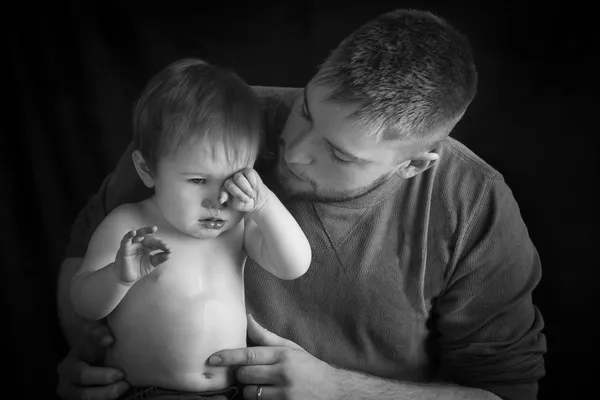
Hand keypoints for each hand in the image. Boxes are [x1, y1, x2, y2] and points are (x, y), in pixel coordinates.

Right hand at [56, 320, 129, 399]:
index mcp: (77, 348)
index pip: (86, 338)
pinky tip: (117, 397)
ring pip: (82, 394)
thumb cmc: (104, 354)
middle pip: (81, 373)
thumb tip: (117, 293)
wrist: (94, 378)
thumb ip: (108, 322)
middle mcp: (67, 369)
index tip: (110, 339)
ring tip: (124, 387)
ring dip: (104, 393)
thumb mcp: (105, 338)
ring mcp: (68, 389)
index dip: (96, 337)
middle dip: (101, 375)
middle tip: (122, 375)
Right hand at [115, 226, 170, 283]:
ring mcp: (132, 244)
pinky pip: (126, 239)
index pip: (156, 243)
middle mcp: (140, 243)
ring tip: (153, 229)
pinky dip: (129, 235)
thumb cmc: (139, 269)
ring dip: (145, 231)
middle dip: (157, 241)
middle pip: (149, 238)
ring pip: (138, 234)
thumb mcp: (152, 264)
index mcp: (148, 246)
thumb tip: (170, 254)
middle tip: (164, 245)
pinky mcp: (124, 248)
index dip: (163, 245)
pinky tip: (133, 232)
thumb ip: (160, 258)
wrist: (126, 278)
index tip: (169, 250)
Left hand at [208, 315, 338, 399]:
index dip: (228, 356)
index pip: (249, 354)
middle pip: (245, 374)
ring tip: (260, 386)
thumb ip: (267, 337)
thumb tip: (248, 319)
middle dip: (242, 374)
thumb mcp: (291, 349)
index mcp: (283, 355)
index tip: (213, 358)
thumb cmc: (310, 368)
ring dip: (249, 390)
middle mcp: (283, 373)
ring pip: (250, 393)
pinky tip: (268, 396)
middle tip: (248, 373)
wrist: (334, 391)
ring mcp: (284, 394)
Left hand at [220, 168, 270, 212]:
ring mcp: (239, 175)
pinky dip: (252, 182)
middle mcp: (230, 180)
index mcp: (225, 190)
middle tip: (248, 200)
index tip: (222, 201)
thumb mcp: (238, 205)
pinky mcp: (248, 171)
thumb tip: (224, 199)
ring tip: (252, 195)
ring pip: (238, 178)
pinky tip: (254, 187)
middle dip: (239, 194)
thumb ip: (234, 201)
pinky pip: (249, 174)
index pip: (222, 191)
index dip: (222, 195)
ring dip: (246, 189)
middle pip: (230, 184)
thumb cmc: (245, 203)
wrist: (258, 200)